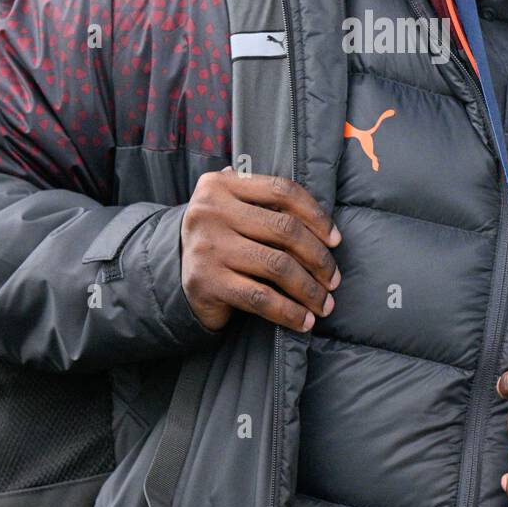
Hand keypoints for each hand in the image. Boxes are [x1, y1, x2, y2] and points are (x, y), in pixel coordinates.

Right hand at [180, 168, 341, 333]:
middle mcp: (210, 211)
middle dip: (318, 258)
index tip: (336, 240)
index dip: (316, 215)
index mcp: (221, 185)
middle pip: (284, 229)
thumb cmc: (221, 237)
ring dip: (309, 289)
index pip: (282, 191)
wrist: (172, 272)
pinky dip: (288, 312)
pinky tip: (305, 321)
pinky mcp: (206, 282)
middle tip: (333, 279)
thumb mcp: (236, 209)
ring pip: (277, 265)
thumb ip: (269, 205)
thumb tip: (326, 228)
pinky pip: (260, 297)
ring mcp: (207, 246)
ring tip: (325, 304)